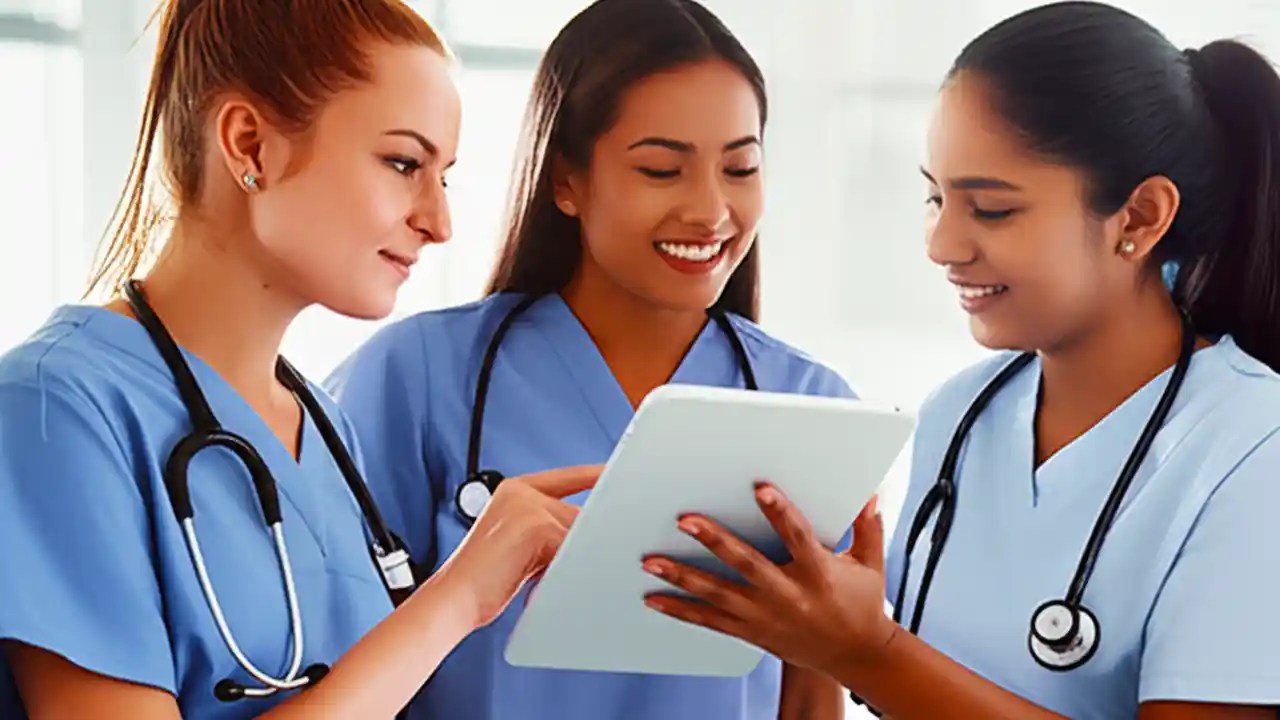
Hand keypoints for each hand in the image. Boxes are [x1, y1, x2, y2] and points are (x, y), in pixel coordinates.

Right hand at [436, 465, 600, 628]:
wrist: (455, 596)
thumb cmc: (485, 578)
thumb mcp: (521, 542)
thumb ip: (550, 528)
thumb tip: (591, 533)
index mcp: (515, 490)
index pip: (568, 479)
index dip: (594, 478)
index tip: (617, 477)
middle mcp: (521, 493)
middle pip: (576, 513)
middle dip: (577, 543)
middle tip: (555, 568)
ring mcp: (528, 507)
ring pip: (575, 532)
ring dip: (569, 559)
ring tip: (541, 577)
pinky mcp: (536, 527)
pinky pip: (570, 547)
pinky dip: (566, 568)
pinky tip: (546, 581)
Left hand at [642, 484, 896, 673]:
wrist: (854, 656)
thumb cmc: (861, 604)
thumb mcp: (870, 563)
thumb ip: (866, 526)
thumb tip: (870, 493)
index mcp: (818, 573)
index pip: (798, 537)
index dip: (780, 512)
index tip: (761, 489)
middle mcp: (788, 596)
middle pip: (746, 564)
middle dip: (715, 541)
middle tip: (686, 521)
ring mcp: (765, 616)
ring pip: (718, 594)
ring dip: (683, 577)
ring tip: (653, 561)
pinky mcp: (752, 632)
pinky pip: (711, 621)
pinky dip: (681, 610)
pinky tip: (655, 598)